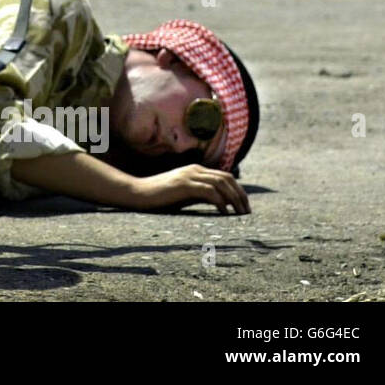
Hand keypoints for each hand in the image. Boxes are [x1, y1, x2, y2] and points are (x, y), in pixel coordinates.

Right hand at [129, 164, 250, 214]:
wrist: (138, 193)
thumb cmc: (160, 197)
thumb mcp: (184, 194)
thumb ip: (199, 194)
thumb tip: (221, 203)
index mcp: (195, 170)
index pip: (224, 176)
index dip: (238, 190)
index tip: (244, 206)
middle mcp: (194, 170)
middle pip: (226, 178)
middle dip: (240, 195)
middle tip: (246, 212)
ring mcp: (188, 176)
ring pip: (221, 183)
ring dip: (234, 199)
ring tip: (239, 214)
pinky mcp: (183, 185)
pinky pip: (209, 191)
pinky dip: (220, 202)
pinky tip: (224, 213)